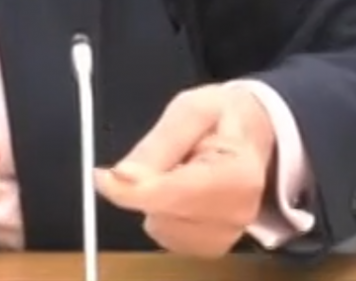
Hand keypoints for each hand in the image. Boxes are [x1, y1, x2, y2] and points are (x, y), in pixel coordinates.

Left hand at [94, 84, 276, 256]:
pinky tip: (179, 190)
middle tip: (165, 156)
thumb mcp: (191, 109)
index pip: (173, 194)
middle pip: (163, 213)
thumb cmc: (223, 117)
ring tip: (178, 170)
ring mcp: (228, 234)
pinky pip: (166, 235)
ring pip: (160, 227)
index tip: (101, 176)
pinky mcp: (213, 245)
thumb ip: (158, 144)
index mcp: (238, 175)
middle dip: (146, 186)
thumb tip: (121, 176)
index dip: (130, 189)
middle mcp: (237, 214)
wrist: (254, 133)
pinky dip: (162, 213)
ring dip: (155, 200)